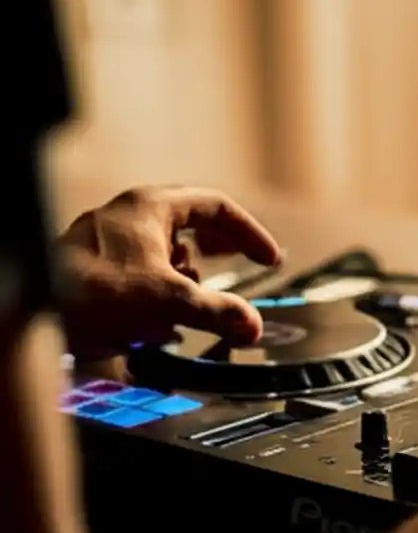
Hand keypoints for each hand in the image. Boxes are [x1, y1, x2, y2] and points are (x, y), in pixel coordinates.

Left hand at [57, 186, 281, 358]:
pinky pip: (145, 268)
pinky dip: (166, 286)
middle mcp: (131, 217)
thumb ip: (217, 312)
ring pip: (167, 247)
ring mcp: (112, 241)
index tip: (268, 258)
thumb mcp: (167, 300)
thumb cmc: (91, 290)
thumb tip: (252, 326)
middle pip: (192, 222)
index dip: (249, 232)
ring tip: (203, 294)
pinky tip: (166, 314)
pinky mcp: (99, 267)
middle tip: (248, 263)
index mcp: (151, 207)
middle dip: (224, 247)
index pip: (216, 206)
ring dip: (193, 271)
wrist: (35, 311)